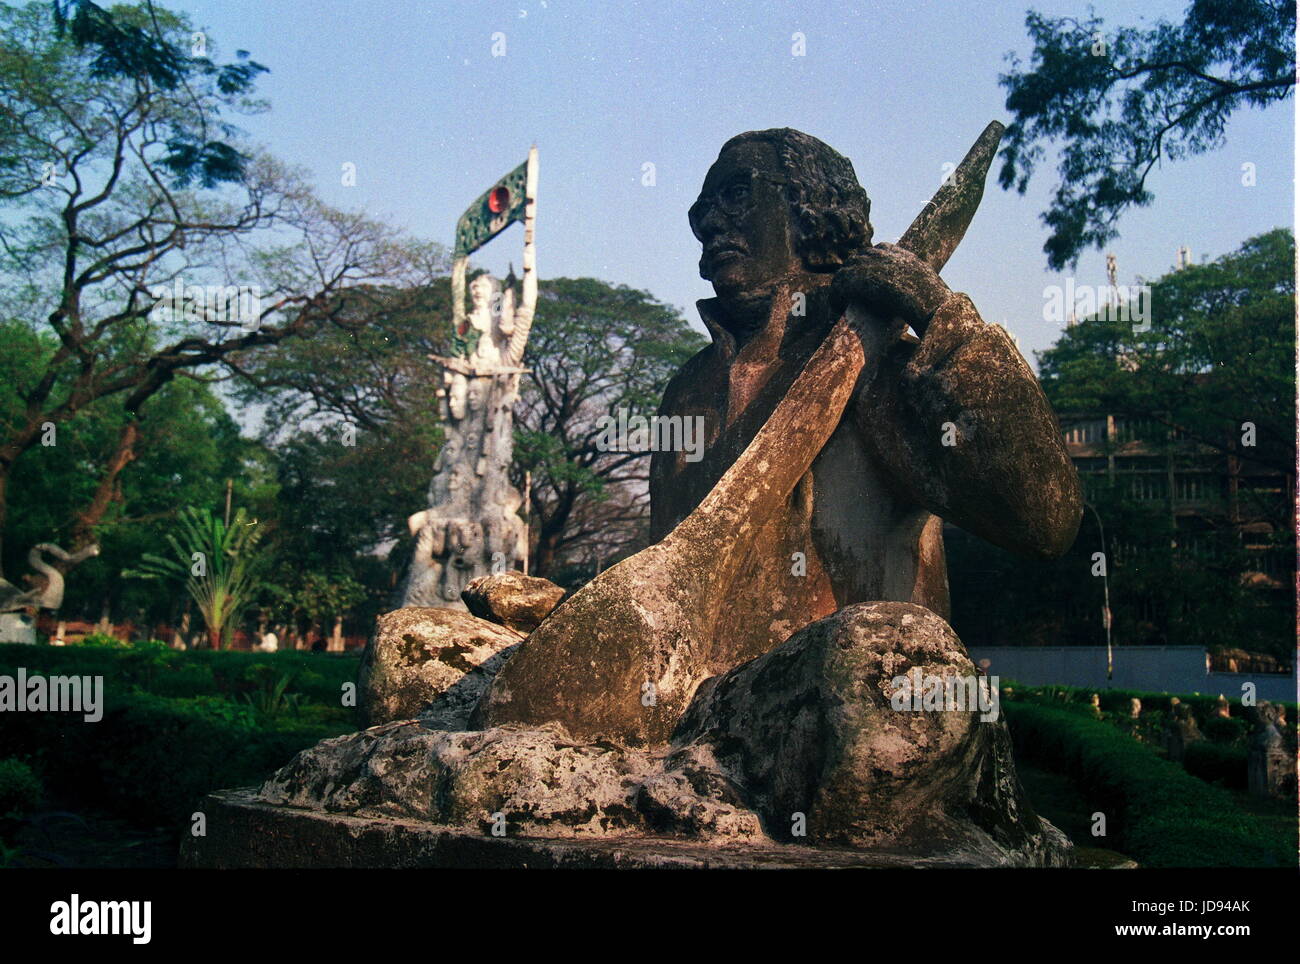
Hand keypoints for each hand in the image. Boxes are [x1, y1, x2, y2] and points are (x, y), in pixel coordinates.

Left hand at [829, 243, 949, 334]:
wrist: (933, 307)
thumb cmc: (936, 305)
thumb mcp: (930, 287)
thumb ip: (921, 285)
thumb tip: (926, 297)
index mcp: (903, 255)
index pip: (880, 249)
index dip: (870, 262)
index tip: (866, 277)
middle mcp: (887, 257)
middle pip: (859, 257)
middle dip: (852, 273)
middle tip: (848, 292)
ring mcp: (874, 266)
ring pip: (847, 270)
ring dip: (841, 285)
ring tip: (839, 301)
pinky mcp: (863, 279)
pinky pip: (840, 284)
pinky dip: (836, 296)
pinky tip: (837, 307)